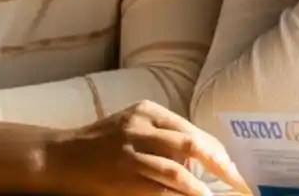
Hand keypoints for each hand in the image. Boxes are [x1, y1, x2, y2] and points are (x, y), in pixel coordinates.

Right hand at [46, 100, 250, 195]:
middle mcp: (141, 127)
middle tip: (239, 182)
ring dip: (200, 187)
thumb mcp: (134, 126)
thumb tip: (202, 157)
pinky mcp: (122, 176)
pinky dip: (176, 195)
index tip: (234, 167)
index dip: (217, 151)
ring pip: (176, 169)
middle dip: (220, 166)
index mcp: (148, 111)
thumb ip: (165, 136)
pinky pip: (156, 188)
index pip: (193, 130)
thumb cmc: (102, 142)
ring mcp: (131, 152)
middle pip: (191, 145)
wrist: (59, 156)